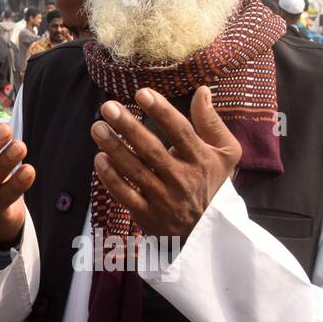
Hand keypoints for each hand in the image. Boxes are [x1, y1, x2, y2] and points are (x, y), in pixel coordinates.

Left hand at [89, 86, 240, 242]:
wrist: (209, 231)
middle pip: (152, 150)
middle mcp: (183, 179)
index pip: (180, 131)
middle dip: (128, 127)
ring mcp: (164, 199)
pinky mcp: (148, 215)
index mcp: (201, 159)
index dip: (161, 111)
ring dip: (114, 148)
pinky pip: (125, 195)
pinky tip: (98, 158)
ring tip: (97, 127)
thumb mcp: (225, 153)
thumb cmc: (213, 181)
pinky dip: (111, 178)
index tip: (142, 92)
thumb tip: (202, 90)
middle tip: (108, 106)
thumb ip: (210, 122)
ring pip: (135, 171)